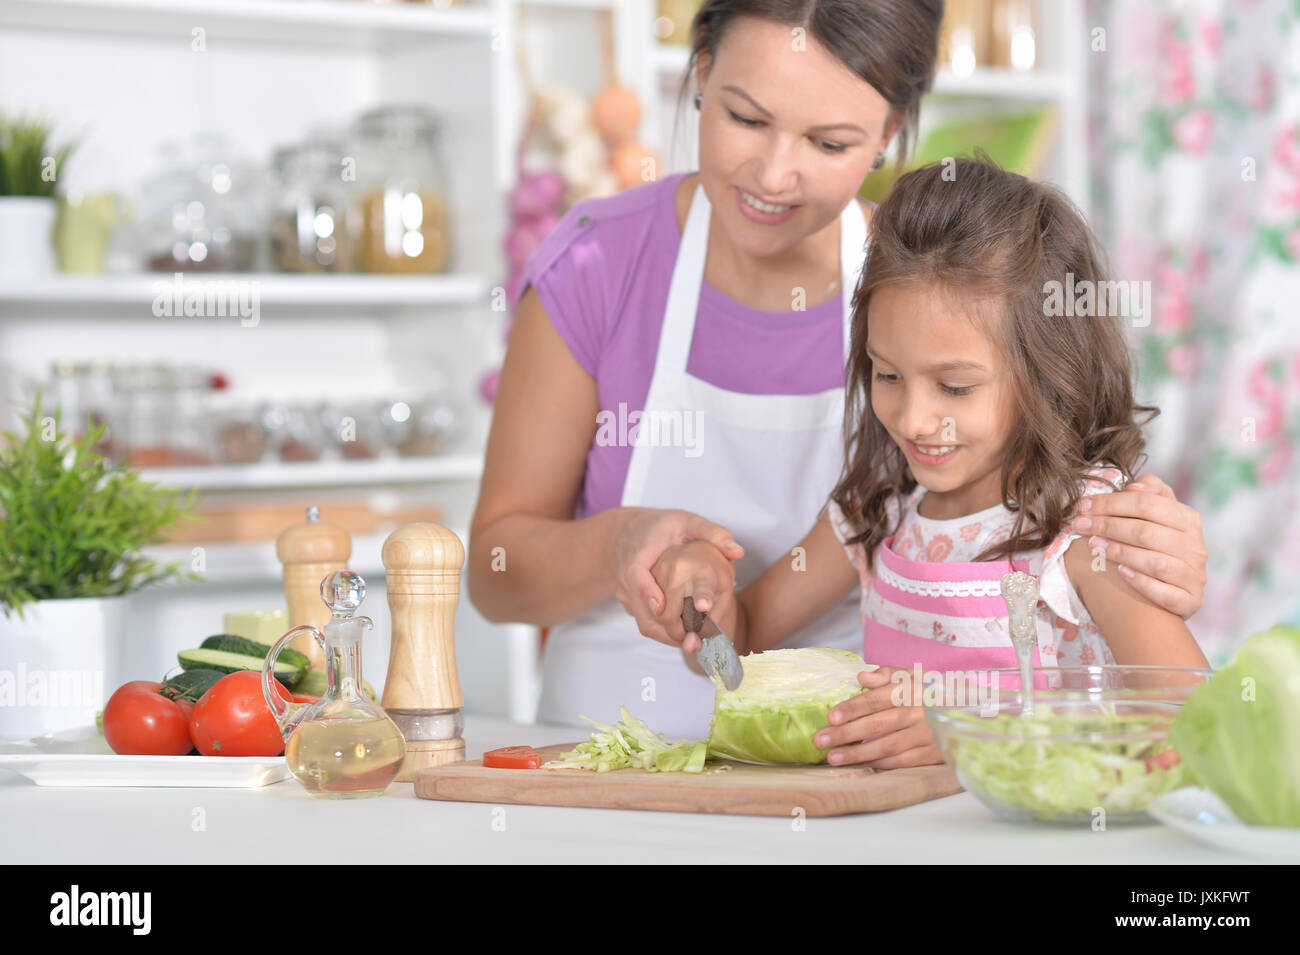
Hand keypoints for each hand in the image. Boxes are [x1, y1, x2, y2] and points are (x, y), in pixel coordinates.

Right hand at [612, 509, 743, 646]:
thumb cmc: (662, 527)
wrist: (629, 532)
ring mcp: (626, 594)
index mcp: (639, 556)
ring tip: (697, 640)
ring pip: (646, 624)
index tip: (666, 607)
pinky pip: (647, 623)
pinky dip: (667, 631)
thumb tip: (738, 552)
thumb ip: (713, 533)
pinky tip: (688, 632)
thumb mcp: (688, 522)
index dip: (649, 593)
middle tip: (697, 638)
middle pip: (644, 613)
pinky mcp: (631, 605)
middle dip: (671, 629)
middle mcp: (628, 579)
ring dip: (671, 636)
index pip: (637, 578)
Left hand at [813, 668, 943, 767]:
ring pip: (886, 747)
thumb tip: (861, 676)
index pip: (877, 699)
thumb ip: (887, 674)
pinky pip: (901, 761)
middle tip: (820, 740)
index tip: (830, 717)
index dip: (852, 708)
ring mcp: (927, 735)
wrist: (974, 713)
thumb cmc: (936, 692)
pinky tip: (860, 764)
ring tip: (833, 758)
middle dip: (846, 734)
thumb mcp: (916, 675)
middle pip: (876, 725)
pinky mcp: (933, 754)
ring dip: (857, 754)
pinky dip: (879, 764)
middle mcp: (919, 713)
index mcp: (911, 690)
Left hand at [1072, 473, 1206, 618]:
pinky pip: (1165, 593)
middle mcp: (1195, 547)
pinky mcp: (1190, 601)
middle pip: (1147, 532)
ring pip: (1155, 562)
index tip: (1082, 506)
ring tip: (1094, 546)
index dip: (1111, 503)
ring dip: (1120, 552)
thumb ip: (1150, 495)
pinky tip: (1120, 573)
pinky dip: (1141, 582)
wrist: (1174, 589)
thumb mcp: (1159, 515)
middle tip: (1080, 525)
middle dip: (1108, 526)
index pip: (1147, 504)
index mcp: (1188, 519)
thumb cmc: (1158, 544)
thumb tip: (1134, 486)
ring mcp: (1195, 576)